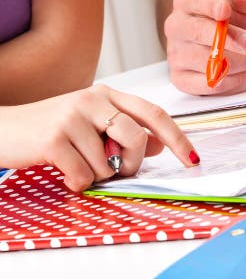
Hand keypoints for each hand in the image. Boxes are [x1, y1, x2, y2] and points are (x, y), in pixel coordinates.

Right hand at [0, 85, 197, 191]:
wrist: (0, 129)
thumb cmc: (50, 129)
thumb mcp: (91, 124)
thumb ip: (126, 131)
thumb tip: (161, 144)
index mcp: (107, 95)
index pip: (155, 114)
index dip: (178, 138)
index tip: (193, 159)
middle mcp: (93, 99)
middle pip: (138, 139)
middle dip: (133, 165)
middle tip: (118, 171)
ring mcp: (72, 117)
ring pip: (109, 163)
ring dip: (97, 176)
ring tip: (77, 165)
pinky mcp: (53, 139)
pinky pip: (84, 175)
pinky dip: (78, 183)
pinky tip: (64, 173)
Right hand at [165, 0, 245, 94]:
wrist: (225, 37)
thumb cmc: (234, 17)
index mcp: (187, 0)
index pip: (195, 0)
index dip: (210, 5)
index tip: (225, 11)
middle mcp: (176, 26)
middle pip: (198, 33)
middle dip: (230, 39)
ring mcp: (175, 53)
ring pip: (207, 62)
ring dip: (241, 62)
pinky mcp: (181, 78)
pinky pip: (208, 84)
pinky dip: (232, 80)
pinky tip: (243, 70)